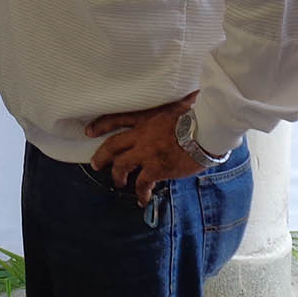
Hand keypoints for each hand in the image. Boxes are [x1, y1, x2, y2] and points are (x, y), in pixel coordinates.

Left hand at [87, 92, 203, 204]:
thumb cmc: (198, 113)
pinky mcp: (156, 168)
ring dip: (117, 176)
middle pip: (112, 146)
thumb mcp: (178, 103)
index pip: (116, 119)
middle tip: (95, 164)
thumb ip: (173, 105)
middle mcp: (141, 134)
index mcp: (146, 117)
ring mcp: (147, 152)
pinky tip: (142, 199)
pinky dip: (141, 192)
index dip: (101, 125)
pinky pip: (142, 183)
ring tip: (118, 183)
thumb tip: (188, 97)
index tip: (89, 131)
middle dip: (102, 156)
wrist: (207, 128)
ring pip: (121, 165)